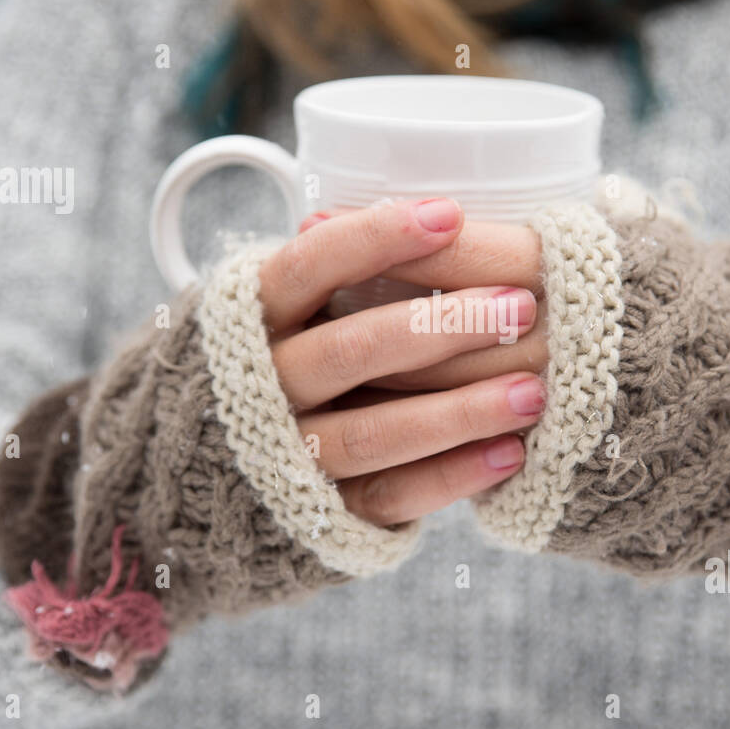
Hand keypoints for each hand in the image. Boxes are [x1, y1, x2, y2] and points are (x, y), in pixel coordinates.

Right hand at [256, 199, 544, 525]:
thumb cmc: (281, 363)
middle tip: (521, 305)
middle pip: (350, 350)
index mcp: (252, 319)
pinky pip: (391, 496)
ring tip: (533, 391)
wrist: (196, 483)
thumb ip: (343, 273)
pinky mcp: (326, 514)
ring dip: (460, 412)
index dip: (374, 239)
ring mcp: (291, 456)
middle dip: (442, 326)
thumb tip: (435, 215)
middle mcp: (265, 387)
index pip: (306, 267)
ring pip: (376, 433)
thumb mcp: (285, 309)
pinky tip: (511, 453)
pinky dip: (452, 476)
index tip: (447, 214)